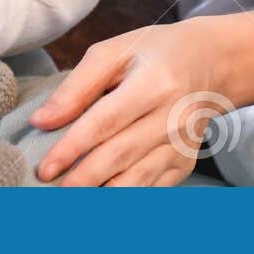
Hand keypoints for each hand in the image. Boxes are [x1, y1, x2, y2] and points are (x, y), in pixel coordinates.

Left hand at [28, 17, 232, 186]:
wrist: (211, 63)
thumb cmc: (155, 53)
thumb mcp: (115, 51)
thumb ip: (77, 86)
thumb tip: (42, 121)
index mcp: (154, 82)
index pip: (106, 121)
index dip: (72, 148)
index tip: (45, 168)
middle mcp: (172, 118)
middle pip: (119, 156)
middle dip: (81, 179)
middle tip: (50, 190)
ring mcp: (181, 146)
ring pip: (135, 181)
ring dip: (99, 196)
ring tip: (67, 202)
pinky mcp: (184, 163)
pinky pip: (149, 190)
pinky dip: (122, 198)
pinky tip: (96, 199)